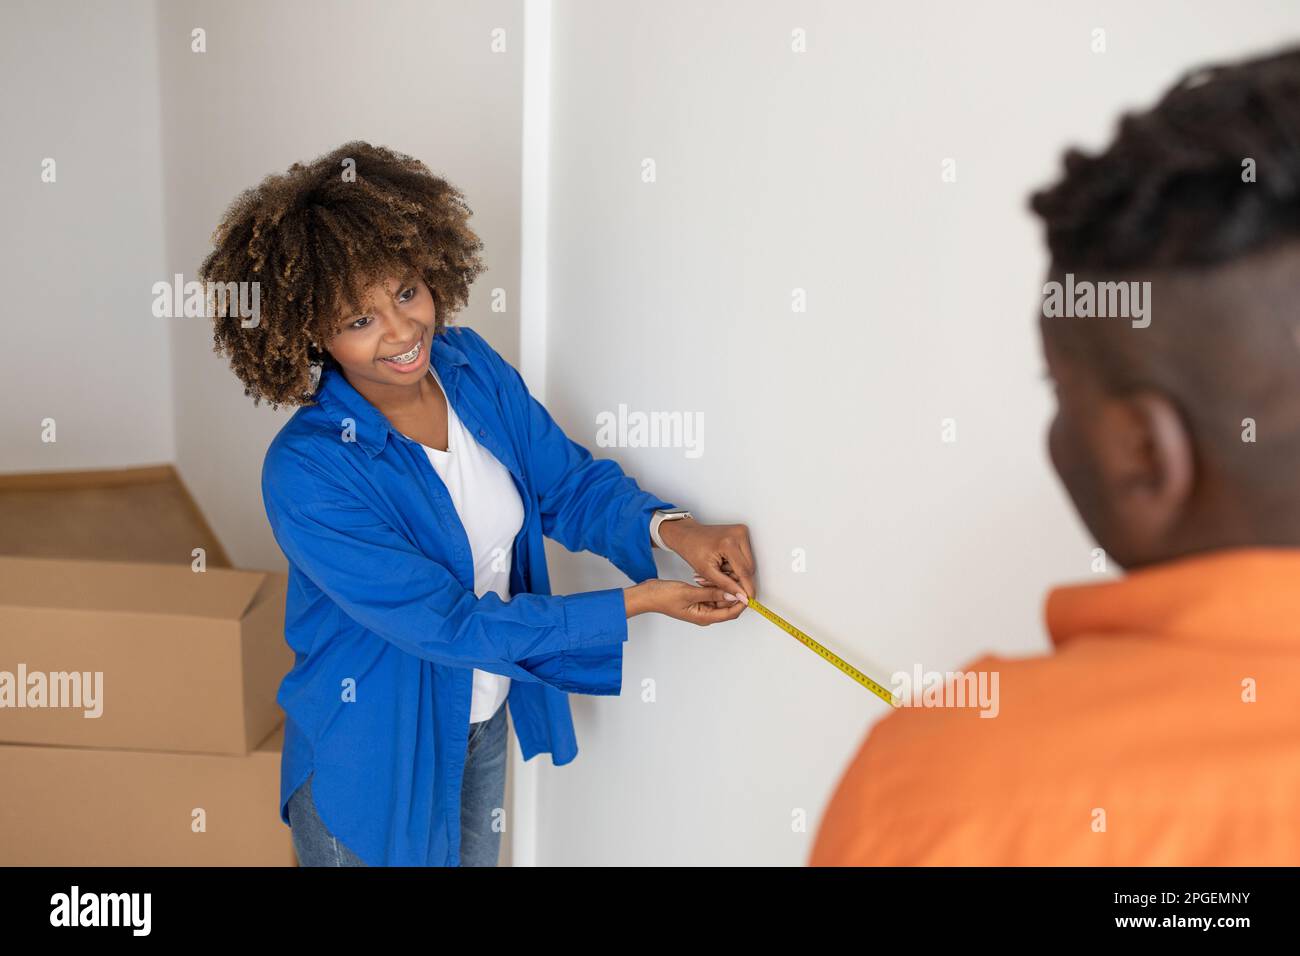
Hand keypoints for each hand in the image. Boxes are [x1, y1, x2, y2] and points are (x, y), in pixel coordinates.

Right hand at [626, 578, 746, 625]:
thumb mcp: (689, 592)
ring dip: (721, 586)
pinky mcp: (697, 599)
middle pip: (728, 604)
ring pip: (720, 596)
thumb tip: (733, 594)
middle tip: (735, 576)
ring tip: (720, 573)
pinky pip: (711, 592)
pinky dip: (712, 584)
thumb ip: (712, 592)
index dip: (741, 602)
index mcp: (705, 617)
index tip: (747, 589)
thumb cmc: (663, 597)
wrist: (647, 594)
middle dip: (733, 591)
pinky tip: (707, 576)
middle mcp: (705, 614)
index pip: (731, 612)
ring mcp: (701, 606)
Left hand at [658, 518, 756, 608]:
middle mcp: (739, 534)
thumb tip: (742, 596)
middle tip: (721, 582)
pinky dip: (735, 564)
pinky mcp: (742, 532)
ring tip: (718, 571)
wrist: (687, 534)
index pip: (745, 572)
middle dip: (737, 579)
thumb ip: (726, 585)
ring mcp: (742, 531)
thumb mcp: (706, 572)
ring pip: (747, 563)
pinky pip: (745, 556)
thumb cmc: (692, 549)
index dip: (746, 588)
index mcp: (729, 543)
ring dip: (736, 572)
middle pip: (748, 568)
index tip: (747, 601)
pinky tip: (722, 564)